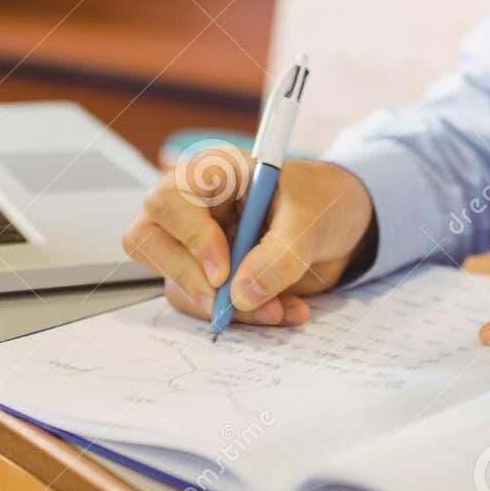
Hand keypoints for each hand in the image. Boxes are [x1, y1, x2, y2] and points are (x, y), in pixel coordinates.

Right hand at [122, 146, 375, 325]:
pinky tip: (281, 309)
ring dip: (226, 308)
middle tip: (234, 302)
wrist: (342, 224)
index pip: (168, 201)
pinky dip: (241, 317)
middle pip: (148, 242)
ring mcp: (195, 243)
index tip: (223, 271)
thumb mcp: (313, 221)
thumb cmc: (322, 201)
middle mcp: (193, 207)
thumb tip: (242, 294)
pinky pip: (203, 305)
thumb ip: (281, 255)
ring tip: (279, 308)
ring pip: (176, 284)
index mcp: (213, 174)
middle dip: (191, 280)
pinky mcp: (208, 276)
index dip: (189, 239)